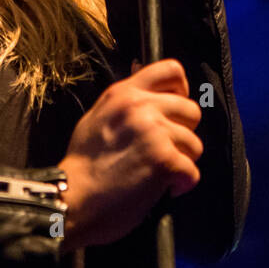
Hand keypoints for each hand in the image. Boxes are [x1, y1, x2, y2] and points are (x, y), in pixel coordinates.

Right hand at [57, 58, 202, 251]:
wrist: (74, 197)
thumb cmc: (83, 165)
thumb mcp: (96, 117)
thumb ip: (124, 103)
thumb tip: (148, 96)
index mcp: (124, 93)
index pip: (171, 70)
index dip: (181, 90)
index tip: (176, 109)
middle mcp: (141, 107)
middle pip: (191, 110)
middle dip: (184, 134)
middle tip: (165, 150)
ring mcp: (154, 132)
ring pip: (195, 144)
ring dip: (182, 162)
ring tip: (159, 173)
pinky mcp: (164, 160)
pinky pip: (193, 171)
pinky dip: (182, 184)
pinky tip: (164, 188)